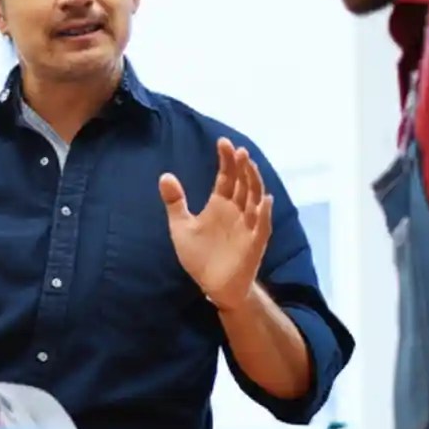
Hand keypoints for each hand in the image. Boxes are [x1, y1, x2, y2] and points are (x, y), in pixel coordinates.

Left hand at [159, 137, 272, 311]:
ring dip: (253, 182)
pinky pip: (262, 226)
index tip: (222, 142)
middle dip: (241, 167)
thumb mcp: (181, 226)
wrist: (212, 285)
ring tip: (250, 166)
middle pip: (242, 183)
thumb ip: (175, 202)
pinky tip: (264, 200)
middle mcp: (236, 211)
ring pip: (254, 199)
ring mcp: (247, 226)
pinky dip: (264, 213)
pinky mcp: (254, 243)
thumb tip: (164, 175)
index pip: (226, 177)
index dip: (226, 160)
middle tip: (238, 150)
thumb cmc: (199, 255)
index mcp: (220, 204)